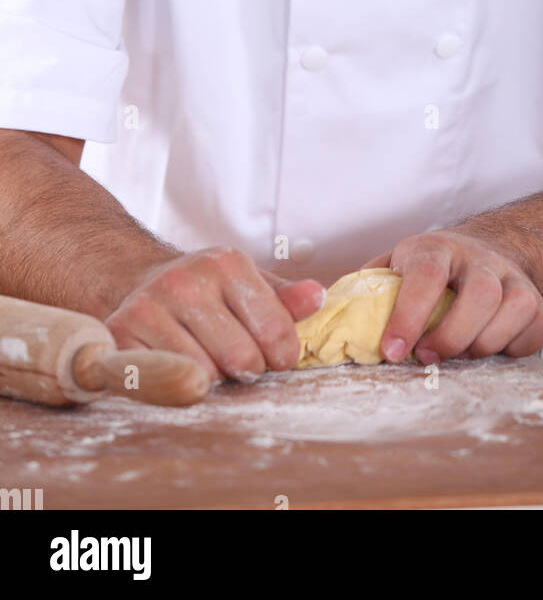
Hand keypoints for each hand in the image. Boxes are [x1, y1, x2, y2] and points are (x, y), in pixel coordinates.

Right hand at [105, 246, 324, 383]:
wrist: (137, 284)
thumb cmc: (207, 294)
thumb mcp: (250, 287)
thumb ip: (286, 299)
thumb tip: (317, 297)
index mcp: (226, 263)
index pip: (276, 332)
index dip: (281, 355)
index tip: (273, 356)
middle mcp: (184, 279)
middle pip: (240, 358)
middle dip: (245, 369)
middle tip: (234, 359)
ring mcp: (147, 305)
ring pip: (202, 376)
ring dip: (209, 379)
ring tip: (201, 357)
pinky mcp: (119, 335)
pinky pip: (163, 382)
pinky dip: (173, 385)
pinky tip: (174, 369)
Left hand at [361, 229, 542, 364]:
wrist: (486, 249)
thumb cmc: (429, 270)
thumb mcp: (395, 265)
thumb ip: (367, 289)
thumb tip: (327, 315)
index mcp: (436, 249)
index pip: (425, 275)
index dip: (408, 315)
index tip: (391, 351)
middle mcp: (479, 259)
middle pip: (481, 293)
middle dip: (453, 336)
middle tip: (427, 357)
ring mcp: (512, 277)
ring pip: (516, 307)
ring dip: (485, 343)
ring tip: (459, 354)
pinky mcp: (538, 299)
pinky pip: (539, 326)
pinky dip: (517, 346)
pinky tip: (493, 347)